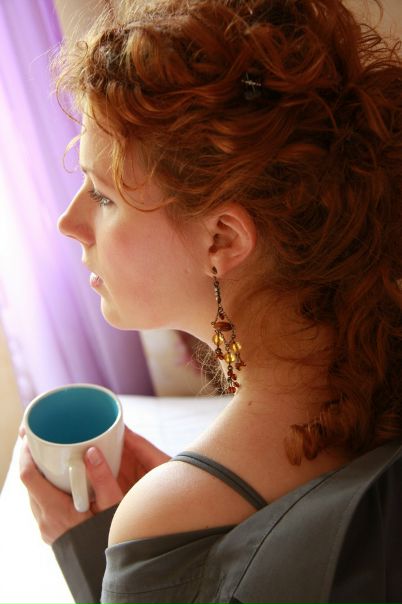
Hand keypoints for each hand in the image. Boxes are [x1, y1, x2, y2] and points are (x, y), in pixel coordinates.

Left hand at [19, 426, 168, 543]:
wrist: (103, 564)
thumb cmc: (110, 535)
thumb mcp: (113, 504)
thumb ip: (102, 477)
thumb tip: (92, 451)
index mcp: (56, 511)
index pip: (28, 477)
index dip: (26, 455)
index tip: (31, 440)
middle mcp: (45, 520)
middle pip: (30, 483)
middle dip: (35, 462)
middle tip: (46, 444)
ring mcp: (46, 527)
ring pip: (34, 494)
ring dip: (41, 476)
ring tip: (55, 459)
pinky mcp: (50, 530)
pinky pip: (41, 504)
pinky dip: (47, 489)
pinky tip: (63, 481)